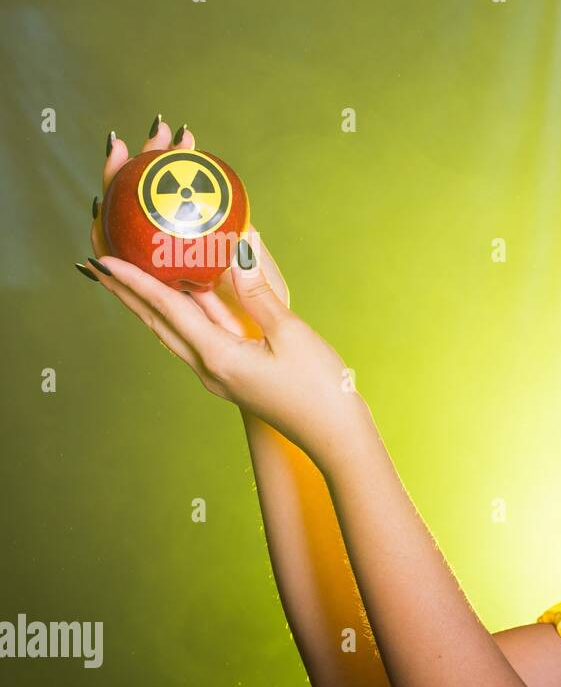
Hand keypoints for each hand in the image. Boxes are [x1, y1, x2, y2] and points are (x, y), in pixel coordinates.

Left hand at [85, 119, 370, 466]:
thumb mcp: (291, 335)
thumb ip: (259, 293)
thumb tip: (237, 250)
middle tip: (99, 265)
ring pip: (173, 334)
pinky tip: (184, 302)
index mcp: (219, 357)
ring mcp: (220, 376)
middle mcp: (209, 369)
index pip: (167, 310)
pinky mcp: (233, 377)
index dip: (135, 281)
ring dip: (148, 306)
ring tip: (126, 282)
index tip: (104, 258)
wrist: (335, 436)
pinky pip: (196, 340)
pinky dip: (179, 317)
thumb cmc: (320, 390)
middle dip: (127, 294)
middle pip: (157, 324)